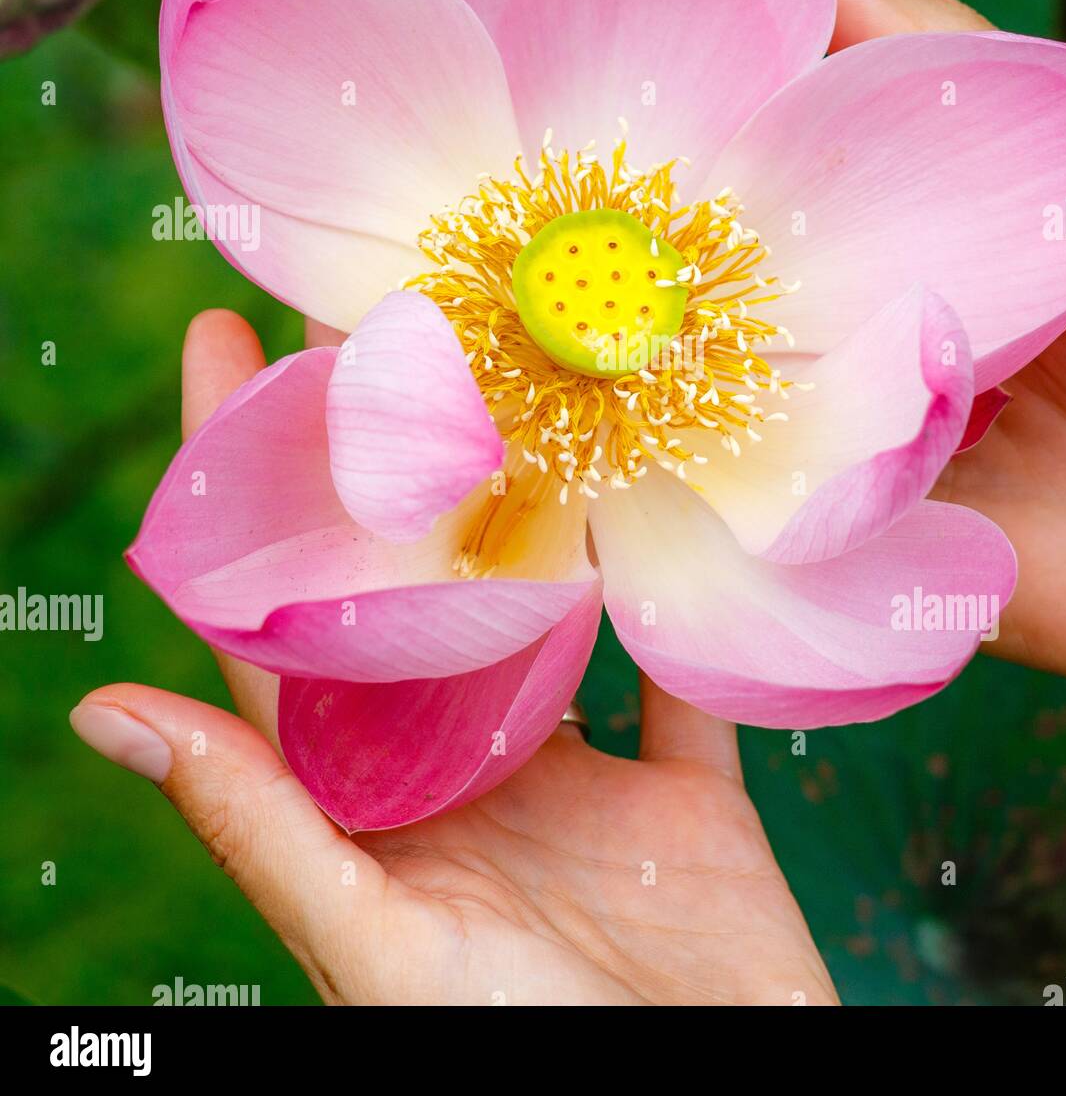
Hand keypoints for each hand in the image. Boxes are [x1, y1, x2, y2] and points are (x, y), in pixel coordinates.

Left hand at [71, 312, 837, 1005]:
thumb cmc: (515, 1051)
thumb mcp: (372, 942)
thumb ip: (260, 827)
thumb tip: (105, 712)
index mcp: (373, 798)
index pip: (282, 610)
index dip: (245, 482)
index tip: (226, 346)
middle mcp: (469, 768)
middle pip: (416, 577)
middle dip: (389, 447)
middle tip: (378, 311)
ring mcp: (584, 775)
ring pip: (552, 605)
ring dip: (537, 497)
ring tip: (521, 370)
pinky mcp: (693, 792)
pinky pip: (685, 671)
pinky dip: (686, 596)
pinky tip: (681, 497)